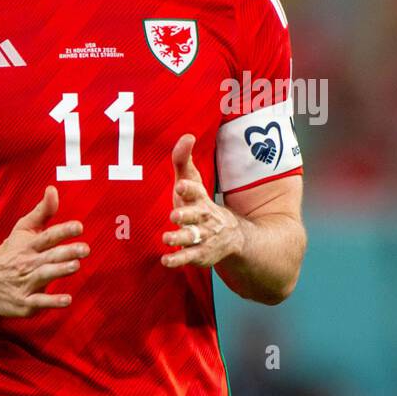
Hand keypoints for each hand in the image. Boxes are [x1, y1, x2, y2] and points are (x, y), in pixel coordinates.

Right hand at [0, 186, 87, 316]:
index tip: (79, 227)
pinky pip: (39, 301)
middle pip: (49, 256)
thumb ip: (42, 211)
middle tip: (85, 249)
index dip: (63, 231)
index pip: (47, 236)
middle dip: (67, 252)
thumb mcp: (23, 229)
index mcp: (28, 244)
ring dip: (60, 271)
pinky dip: (52, 301)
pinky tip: (67, 300)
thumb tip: (53, 189)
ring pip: (44, 275)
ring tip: (76, 265)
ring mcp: (25, 283)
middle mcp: (27, 262)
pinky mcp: (24, 302)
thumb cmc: (9, 251)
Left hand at [161, 133, 244, 268]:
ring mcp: (202, 237)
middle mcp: (203, 218)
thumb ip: (183, 160)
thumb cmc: (200, 203)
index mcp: (200, 199)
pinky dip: (178, 259)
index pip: (196, 191)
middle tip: (174, 216)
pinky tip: (166, 260)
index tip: (181, 185)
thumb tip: (187, 136)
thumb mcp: (192, 182)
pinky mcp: (199, 254)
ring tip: (167, 238)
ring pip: (192, 238)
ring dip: (180, 238)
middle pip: (196, 216)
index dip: (189, 188)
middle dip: (186, 215)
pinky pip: (188, 258)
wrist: (230, 236)